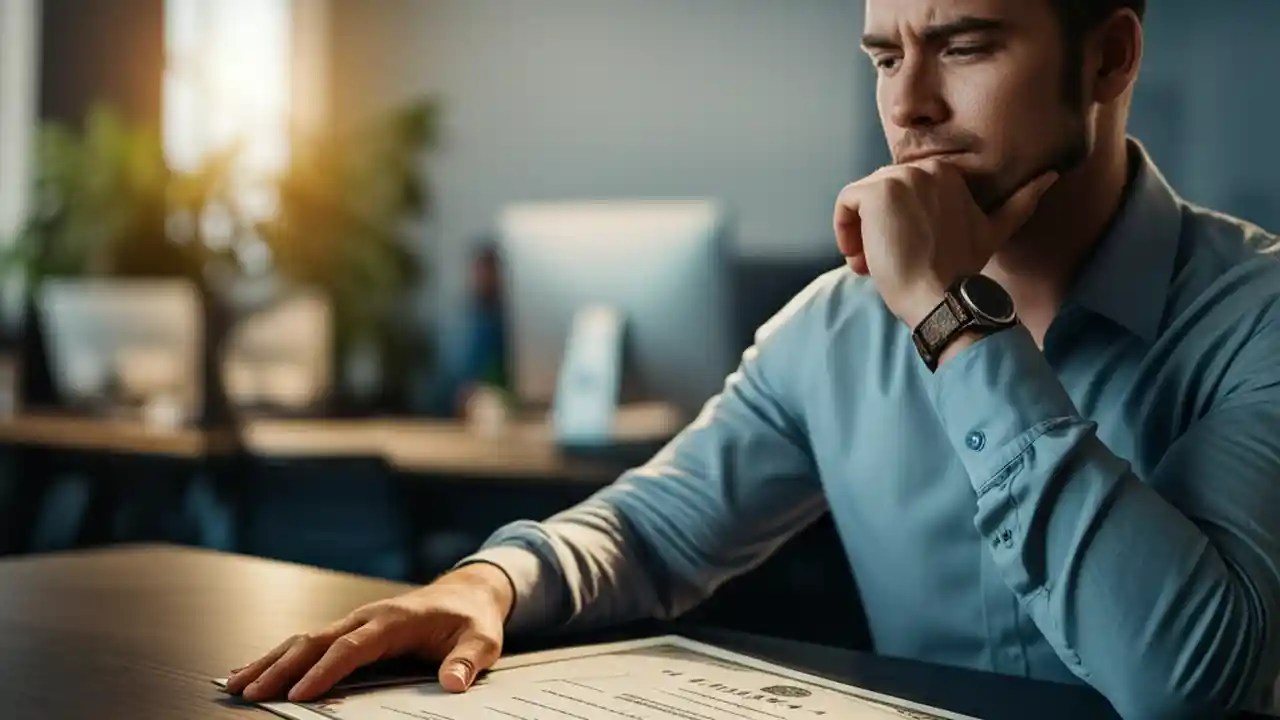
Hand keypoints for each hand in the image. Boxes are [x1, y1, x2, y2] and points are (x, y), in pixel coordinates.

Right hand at [225, 563, 514, 702]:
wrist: (468, 592)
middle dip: (281, 666)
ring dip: (271, 660)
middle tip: (249, 692)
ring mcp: (355, 621)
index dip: (325, 670)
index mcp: (395, 620)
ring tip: (237, 683)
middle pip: (315, 641)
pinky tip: (255, 670)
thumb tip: (454, 683)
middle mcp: (368, 617)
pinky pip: (310, 642)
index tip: (300, 694)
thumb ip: (468, 661)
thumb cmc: (472, 619)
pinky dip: (281, 656)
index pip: (352, 647)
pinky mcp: (351, 629)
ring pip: (304, 639)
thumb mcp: (482, 641)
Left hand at [834, 160, 1057, 326]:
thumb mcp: (995, 230)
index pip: (902, 190)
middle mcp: (924, 168)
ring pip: (862, 200)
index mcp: (947, 172)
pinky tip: (857, 258)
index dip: (898, 223)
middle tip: (880, 264)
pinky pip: (846, 203)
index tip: (905, 254)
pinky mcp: (876, 194)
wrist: (944, 297)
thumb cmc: (962, 270)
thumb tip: (1052, 175)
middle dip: (876, 229)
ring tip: (870, 266)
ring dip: (860, 234)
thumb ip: (1021, 201)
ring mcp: (900, 178)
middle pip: (880, 195)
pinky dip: (843, 230)